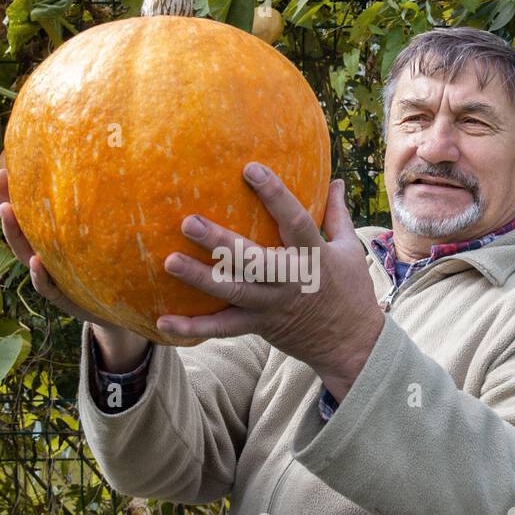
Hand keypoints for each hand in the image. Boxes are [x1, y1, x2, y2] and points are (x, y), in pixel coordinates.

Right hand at [0, 168, 148, 368]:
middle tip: (0, 180)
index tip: (4, 169)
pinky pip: (48, 288)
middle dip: (7, 207)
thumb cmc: (111, 270)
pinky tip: (35, 261)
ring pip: (25, 255)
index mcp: (53, 242)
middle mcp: (47, 257)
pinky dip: (39, 276)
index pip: (27, 214)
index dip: (12, 193)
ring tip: (7, 211)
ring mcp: (53, 278)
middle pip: (19, 231)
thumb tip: (119, 166)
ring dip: (14, 234)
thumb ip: (102, 214)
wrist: (122, 312)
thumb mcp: (104, 239)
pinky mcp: (65, 299)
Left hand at [156, 162, 384, 400]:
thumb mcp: (349, 250)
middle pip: (252, 261)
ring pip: (232, 292)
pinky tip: (163, 320)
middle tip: (188, 221)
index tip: (250, 169)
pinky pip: (223, 329)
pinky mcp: (259, 326)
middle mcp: (290, 281)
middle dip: (220, 242)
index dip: (275, 195)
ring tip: (169, 261)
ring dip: (200, 278)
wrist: (351, 345)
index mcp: (314, 257)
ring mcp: (272, 306)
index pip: (296, 221)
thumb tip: (335, 179)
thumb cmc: (351, 291)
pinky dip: (194, 328)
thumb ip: (336, 214)